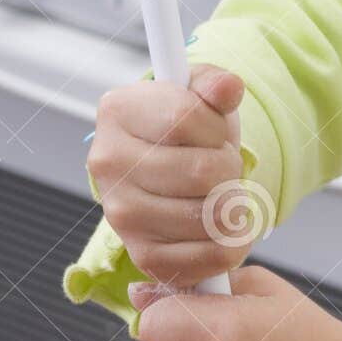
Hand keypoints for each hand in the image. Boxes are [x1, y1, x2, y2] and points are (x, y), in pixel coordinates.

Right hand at [89, 66, 252, 286]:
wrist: (170, 171)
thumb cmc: (187, 130)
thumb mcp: (200, 94)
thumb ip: (216, 84)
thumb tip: (229, 87)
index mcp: (117, 112)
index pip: (185, 117)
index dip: (216, 126)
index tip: (212, 131)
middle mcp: (107, 164)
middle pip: (203, 171)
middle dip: (230, 167)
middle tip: (220, 166)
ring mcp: (121, 214)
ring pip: (210, 215)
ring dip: (233, 205)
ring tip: (219, 193)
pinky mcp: (143, 255)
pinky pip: (209, 256)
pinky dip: (231, 243)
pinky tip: (220, 226)